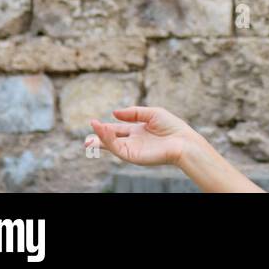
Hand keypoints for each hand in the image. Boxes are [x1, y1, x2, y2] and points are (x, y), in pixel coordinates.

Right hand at [86, 105, 200, 167]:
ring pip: (112, 145)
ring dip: (101, 138)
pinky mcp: (133, 156)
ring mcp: (132, 149)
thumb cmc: (171, 126)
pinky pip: (117, 148)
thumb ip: (133, 112)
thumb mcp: (151, 113)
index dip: (106, 127)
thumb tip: (114, 112)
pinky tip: (104, 133)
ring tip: (92, 130)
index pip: (117, 129)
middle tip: (86, 139)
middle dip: (98, 139)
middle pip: (111, 140)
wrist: (182, 141)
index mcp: (137, 130)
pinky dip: (108, 141)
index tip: (94, 123)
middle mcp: (133, 140)